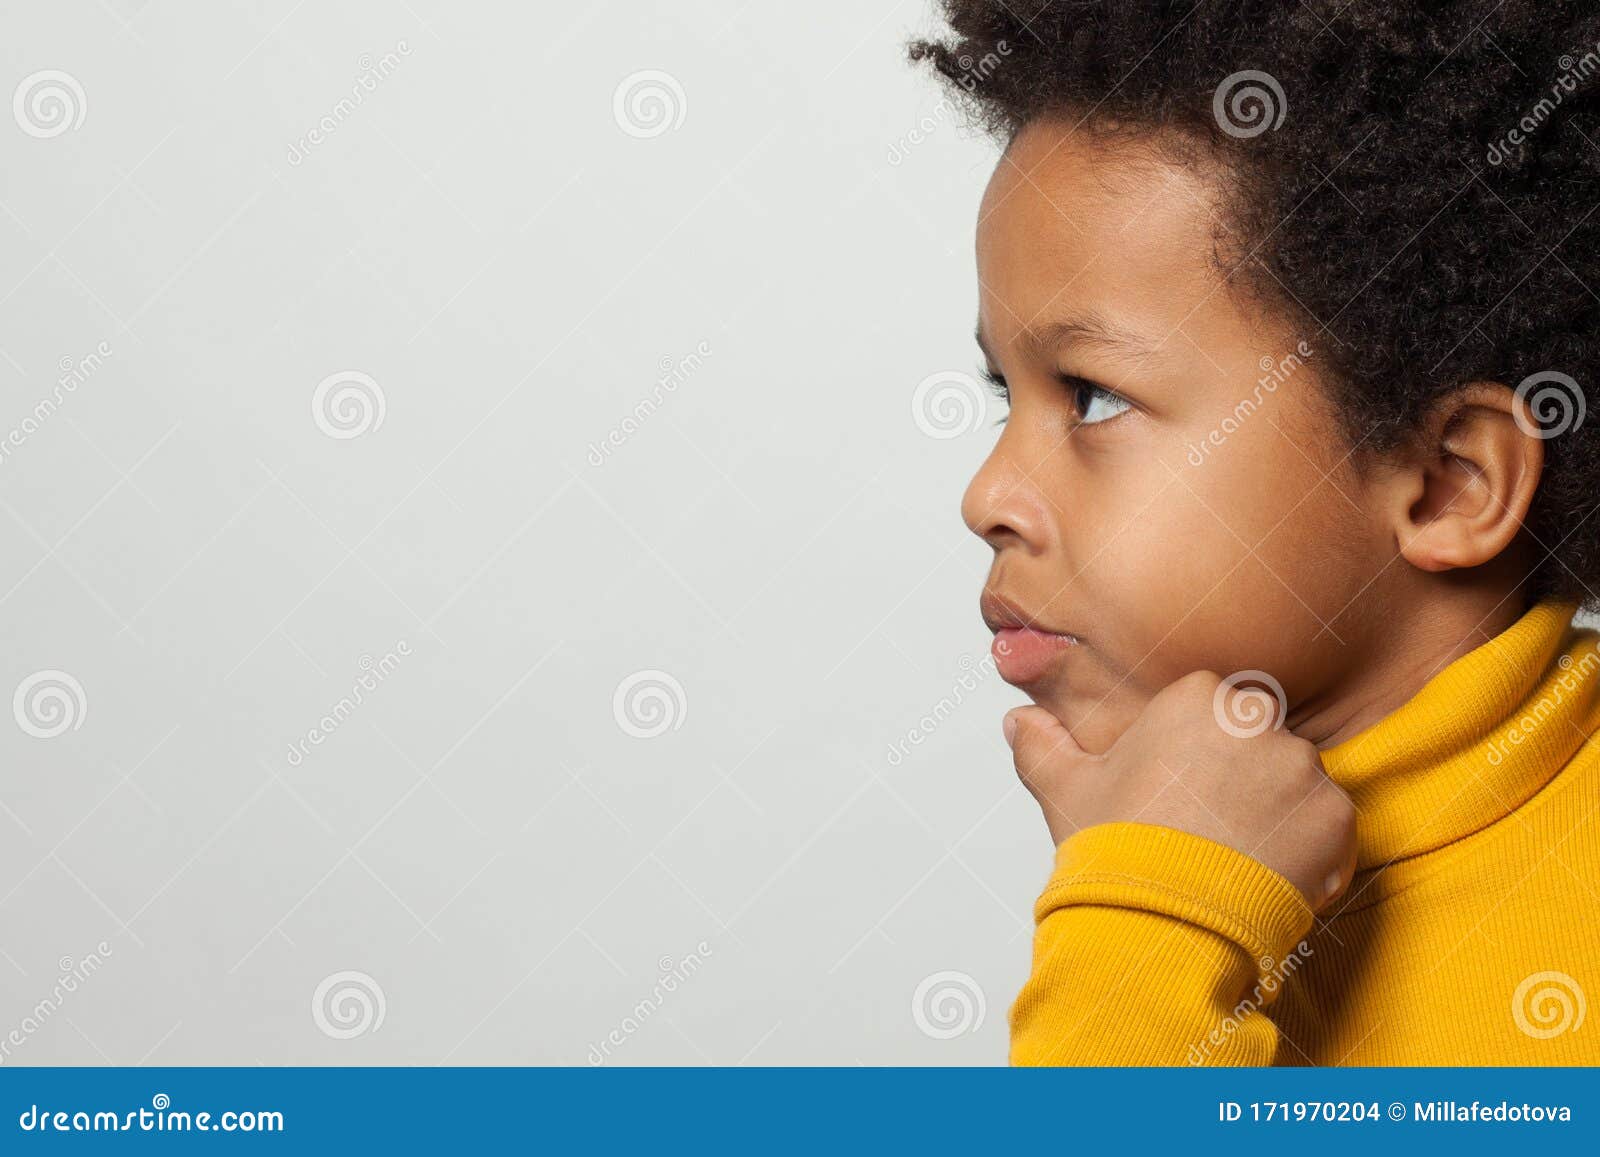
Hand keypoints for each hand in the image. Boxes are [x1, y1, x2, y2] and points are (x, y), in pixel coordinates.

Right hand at [1003, 670, 1357, 910]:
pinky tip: (1267, 872)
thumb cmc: (1117, 851)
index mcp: (1197, 698)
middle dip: (1239, 775)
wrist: (1165, 922)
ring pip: (1294, 778)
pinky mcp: (1336, 816)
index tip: (1177, 790)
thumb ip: (1044, 745)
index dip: (1192, 754)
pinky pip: (1329, 822)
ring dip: (1276, 809)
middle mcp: (1256, 720)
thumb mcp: (1065, 790)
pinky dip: (1309, 846)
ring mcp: (1301, 768)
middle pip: (1256, 738)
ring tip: (1236, 855)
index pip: (1208, 709)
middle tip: (1207, 826)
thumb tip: (1019, 721)